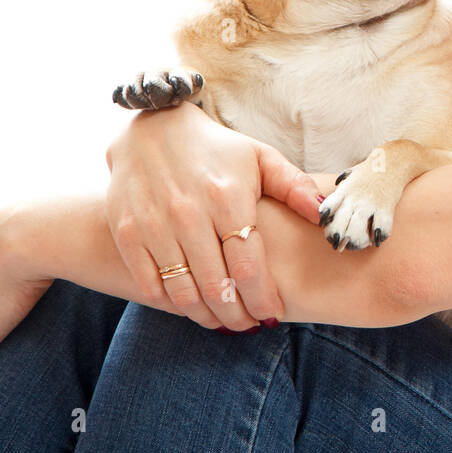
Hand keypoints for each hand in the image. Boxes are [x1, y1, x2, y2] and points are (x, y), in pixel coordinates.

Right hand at [105, 102, 324, 330]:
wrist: (153, 126)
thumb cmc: (216, 148)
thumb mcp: (260, 157)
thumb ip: (295, 187)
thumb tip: (325, 217)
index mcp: (227, 197)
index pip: (248, 268)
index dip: (262, 300)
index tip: (272, 315)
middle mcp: (188, 214)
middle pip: (217, 288)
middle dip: (238, 316)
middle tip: (251, 326)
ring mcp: (153, 225)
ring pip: (183, 293)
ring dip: (206, 317)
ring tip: (224, 323)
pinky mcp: (126, 233)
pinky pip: (149, 286)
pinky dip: (171, 305)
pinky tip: (191, 307)